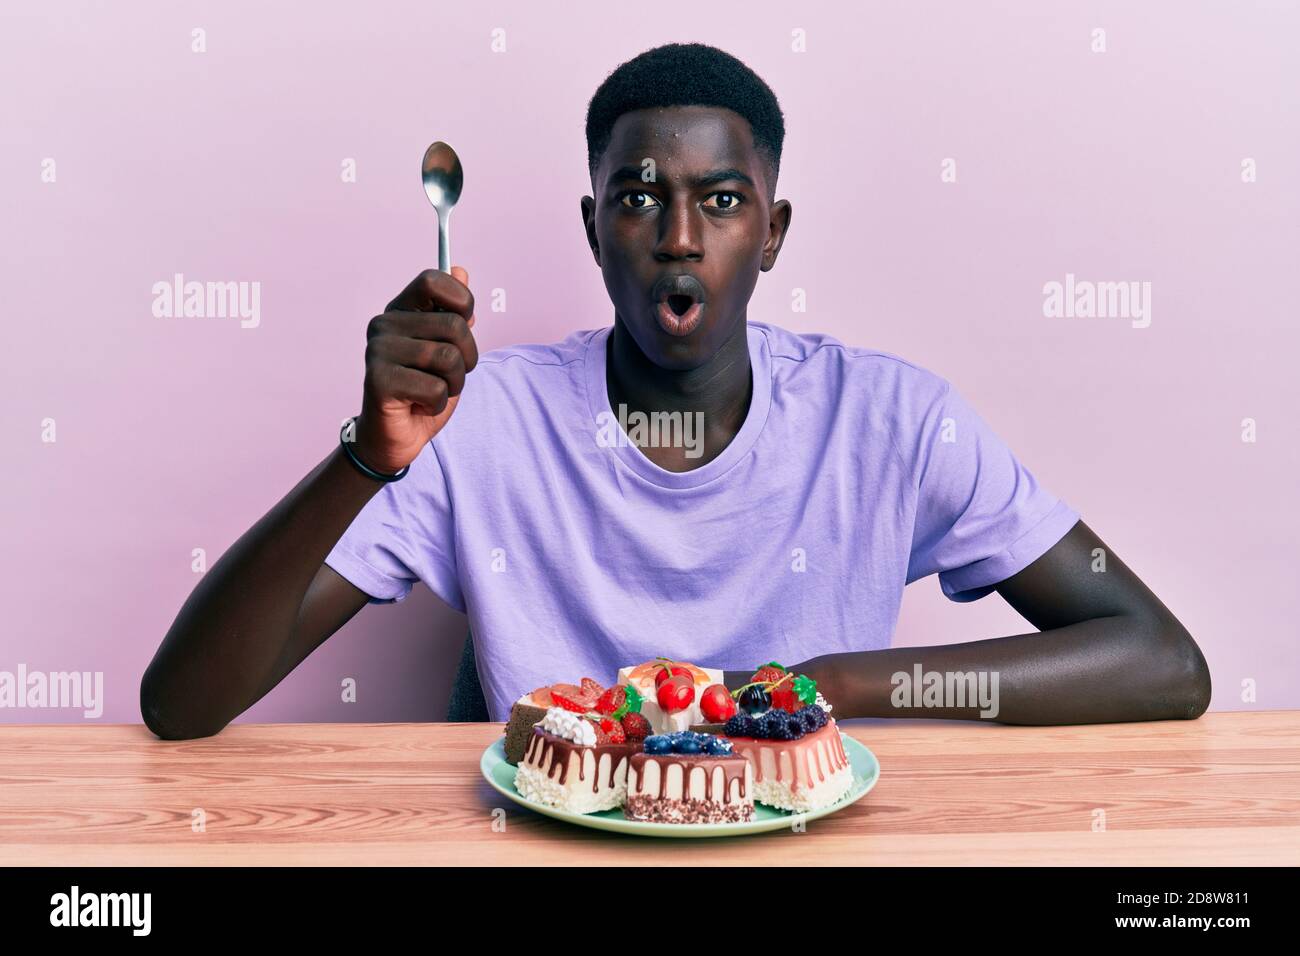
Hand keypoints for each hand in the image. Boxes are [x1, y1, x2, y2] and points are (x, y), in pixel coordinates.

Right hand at [352, 266, 477, 472]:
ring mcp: (377, 351)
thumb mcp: (448, 350)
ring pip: (448, 358)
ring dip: (454, 383)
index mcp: (400, 311)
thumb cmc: (423, 390)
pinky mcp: (378, 380)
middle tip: (450, 375)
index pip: (433, 279)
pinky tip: (419, 405)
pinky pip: (435, 388)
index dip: (462, 301)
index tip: (464, 324)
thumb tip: (461, 270)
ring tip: (432, 391)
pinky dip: (437, 403)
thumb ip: (454, 314)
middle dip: (467, 358)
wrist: (397, 437)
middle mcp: (384, 325)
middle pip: (454, 325)